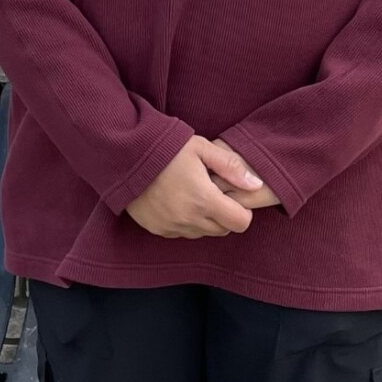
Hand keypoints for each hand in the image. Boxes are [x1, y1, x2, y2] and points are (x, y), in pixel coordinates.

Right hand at [126, 137, 273, 238]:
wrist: (126, 156)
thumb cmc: (167, 148)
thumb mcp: (202, 149)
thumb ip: (231, 167)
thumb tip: (256, 184)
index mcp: (204, 200)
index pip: (240, 223)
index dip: (242, 211)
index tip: (233, 196)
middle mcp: (189, 219)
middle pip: (223, 230)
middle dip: (225, 215)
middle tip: (214, 193)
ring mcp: (171, 226)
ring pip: (202, 233)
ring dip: (205, 220)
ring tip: (195, 195)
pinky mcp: (157, 229)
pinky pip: (181, 233)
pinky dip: (185, 222)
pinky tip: (178, 201)